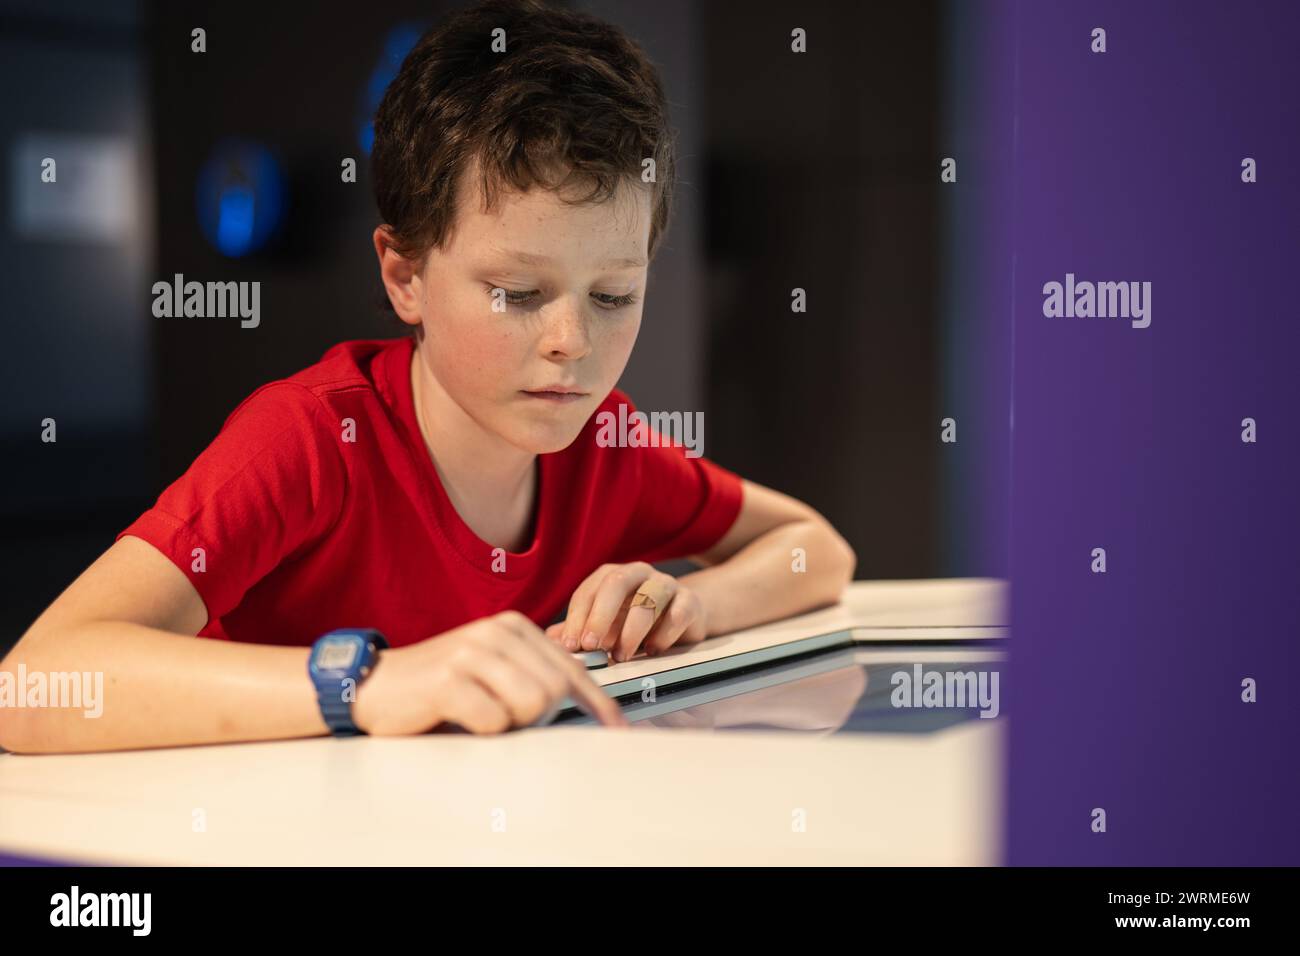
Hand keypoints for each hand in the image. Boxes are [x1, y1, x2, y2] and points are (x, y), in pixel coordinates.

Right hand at [353, 611, 626, 734]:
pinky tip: (462, 718)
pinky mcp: (448, 679)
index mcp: (514, 627)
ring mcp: (472, 652)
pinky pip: (493, 721)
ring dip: (512, 724)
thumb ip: (533, 676)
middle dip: (542, 717)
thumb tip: (584, 704)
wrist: (376, 683)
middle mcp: (496, 632)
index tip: (616, 728)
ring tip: (482, 716)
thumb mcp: (493, 669)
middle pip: (557, 689)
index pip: (572, 668)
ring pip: (533, 703)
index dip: (598, 703)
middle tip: (506, 720)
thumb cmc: (441, 684)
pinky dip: (483, 730)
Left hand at [546, 562, 707, 662]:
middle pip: (616, 584)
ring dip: (630, 632)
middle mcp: (638, 574)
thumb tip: (551, 641)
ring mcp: (666, 585)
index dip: (577, 618)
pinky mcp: (690, 602)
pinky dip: (663, 635)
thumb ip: (580, 630)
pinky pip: (677, 614)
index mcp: (612, 576)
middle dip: (600, 616)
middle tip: (590, 646)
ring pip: (647, 600)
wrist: (683, 615)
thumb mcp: (606, 625)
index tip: (571, 645)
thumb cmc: (635, 620)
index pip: (589, 591)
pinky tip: (652, 651)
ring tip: (620, 656)